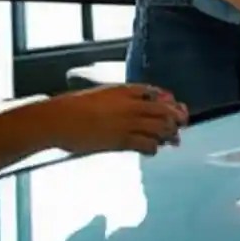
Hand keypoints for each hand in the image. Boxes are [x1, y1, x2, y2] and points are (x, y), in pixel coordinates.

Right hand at [42, 84, 188, 156]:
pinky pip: (145, 144)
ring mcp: (127, 123)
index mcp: (124, 90)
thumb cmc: (73, 106)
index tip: (174, 106)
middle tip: (182, 125)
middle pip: (164, 111)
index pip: (156, 93)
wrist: (58, 119)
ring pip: (159, 128)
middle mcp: (130, 105)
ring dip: (169, 135)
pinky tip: (153, 150)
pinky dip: (153, 148)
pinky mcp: (120, 140)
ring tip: (173, 140)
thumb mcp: (100, 95)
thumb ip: (119, 98)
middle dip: (176, 118)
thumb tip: (134, 106)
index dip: (169, 101)